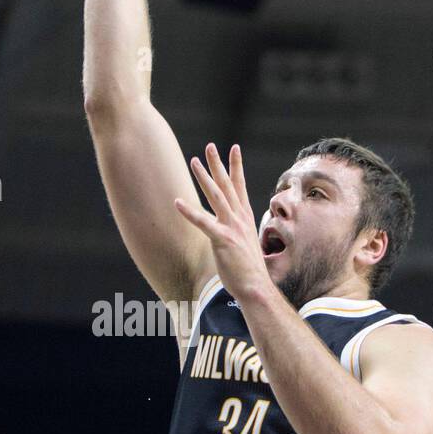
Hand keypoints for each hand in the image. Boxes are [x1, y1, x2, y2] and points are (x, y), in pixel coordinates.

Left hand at [175, 143, 273, 303]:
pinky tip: (177, 202)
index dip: (236, 166)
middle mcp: (239, 218)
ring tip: (193, 161)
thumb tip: (234, 230)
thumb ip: (238, 232)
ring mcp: (232, 228)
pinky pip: (203, 223)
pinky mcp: (223, 240)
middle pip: (227, 185)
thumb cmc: (249, 269)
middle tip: (209, 146)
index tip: (234, 148)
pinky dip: (189, 212)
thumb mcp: (244, 244)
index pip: (240, 186)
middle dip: (218, 164)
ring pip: (216, 196)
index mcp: (245, 218)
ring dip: (204, 178)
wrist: (256, 287)